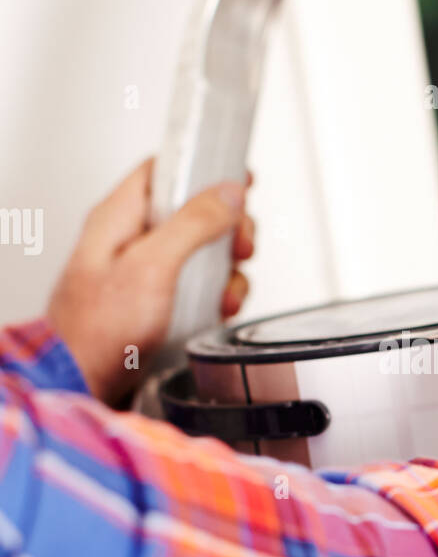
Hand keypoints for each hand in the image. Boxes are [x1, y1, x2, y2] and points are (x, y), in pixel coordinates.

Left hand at [47, 158, 254, 403]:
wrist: (81, 387)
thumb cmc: (97, 333)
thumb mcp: (151, 267)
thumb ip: (192, 223)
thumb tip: (227, 193)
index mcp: (119, 218)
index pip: (164, 169)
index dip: (205, 169)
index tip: (237, 182)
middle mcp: (130, 241)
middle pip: (193, 210)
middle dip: (226, 228)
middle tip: (238, 246)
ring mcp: (144, 274)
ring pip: (201, 251)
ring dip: (226, 269)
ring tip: (226, 289)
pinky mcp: (156, 304)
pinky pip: (198, 287)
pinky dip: (216, 296)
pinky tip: (217, 310)